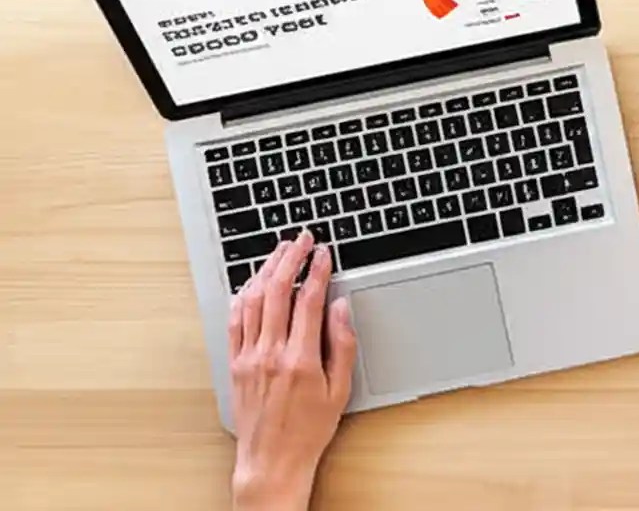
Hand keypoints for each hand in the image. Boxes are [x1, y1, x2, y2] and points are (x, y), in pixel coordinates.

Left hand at [227, 230, 357, 510]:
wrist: (272, 460)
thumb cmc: (308, 430)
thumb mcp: (340, 390)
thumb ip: (342, 344)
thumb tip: (340, 308)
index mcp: (300, 359)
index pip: (308, 300)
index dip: (318, 270)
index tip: (324, 254)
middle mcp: (270, 353)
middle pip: (277, 290)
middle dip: (290, 258)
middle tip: (302, 240)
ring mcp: (248, 356)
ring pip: (252, 299)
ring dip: (266, 270)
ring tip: (279, 252)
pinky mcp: (235, 363)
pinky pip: (235, 320)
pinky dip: (244, 295)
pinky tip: (253, 284)